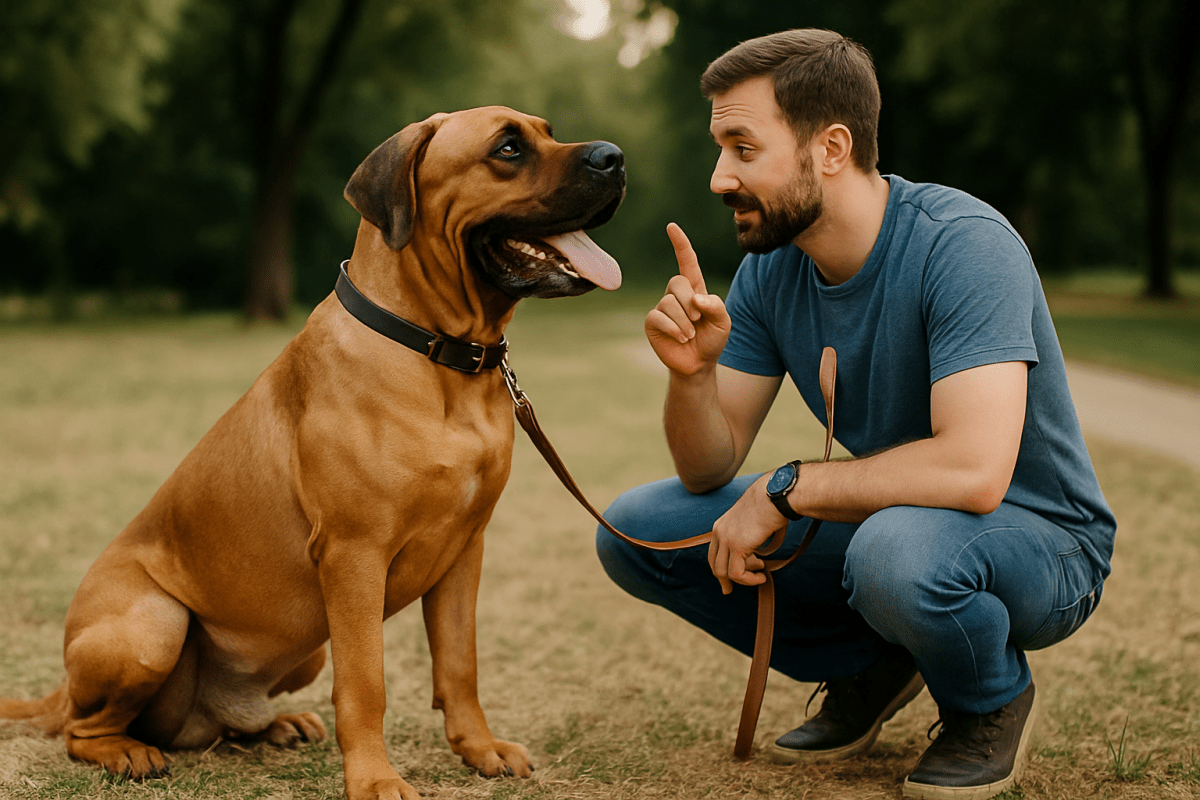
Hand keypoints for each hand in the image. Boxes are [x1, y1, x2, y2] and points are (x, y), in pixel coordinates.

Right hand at [644, 223, 731, 376]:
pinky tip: (681, 338)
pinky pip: (659, 317)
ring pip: (669, 302)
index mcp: (695, 288)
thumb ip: (716, 306)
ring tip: (690, 335)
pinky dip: (674, 329)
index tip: (671, 227)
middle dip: (690, 302)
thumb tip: (696, 298)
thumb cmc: (712, 339)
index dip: (680, 244)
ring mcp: (662, 307)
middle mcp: (676, 294)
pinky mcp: (652, 322)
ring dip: (684, 322)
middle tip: (698, 320)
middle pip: (677, 282)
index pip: (687, 261)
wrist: (698, 364)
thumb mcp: (723, 322)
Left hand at [707, 473, 787, 594]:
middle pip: (714, 564)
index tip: (728, 579)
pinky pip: (737, 573)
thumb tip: (756, 558)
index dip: (719, 568)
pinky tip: (762, 576)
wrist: (774, 494)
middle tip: (729, 590)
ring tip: (759, 575)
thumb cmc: (771, 506)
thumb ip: (749, 540)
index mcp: (721, 525)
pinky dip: (749, 580)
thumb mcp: (753, 524)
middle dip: (723, 580)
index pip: (714, 553)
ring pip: (724, 572)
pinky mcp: (737, 546)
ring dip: (742, 579)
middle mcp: (719, 532)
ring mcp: (726, 539)